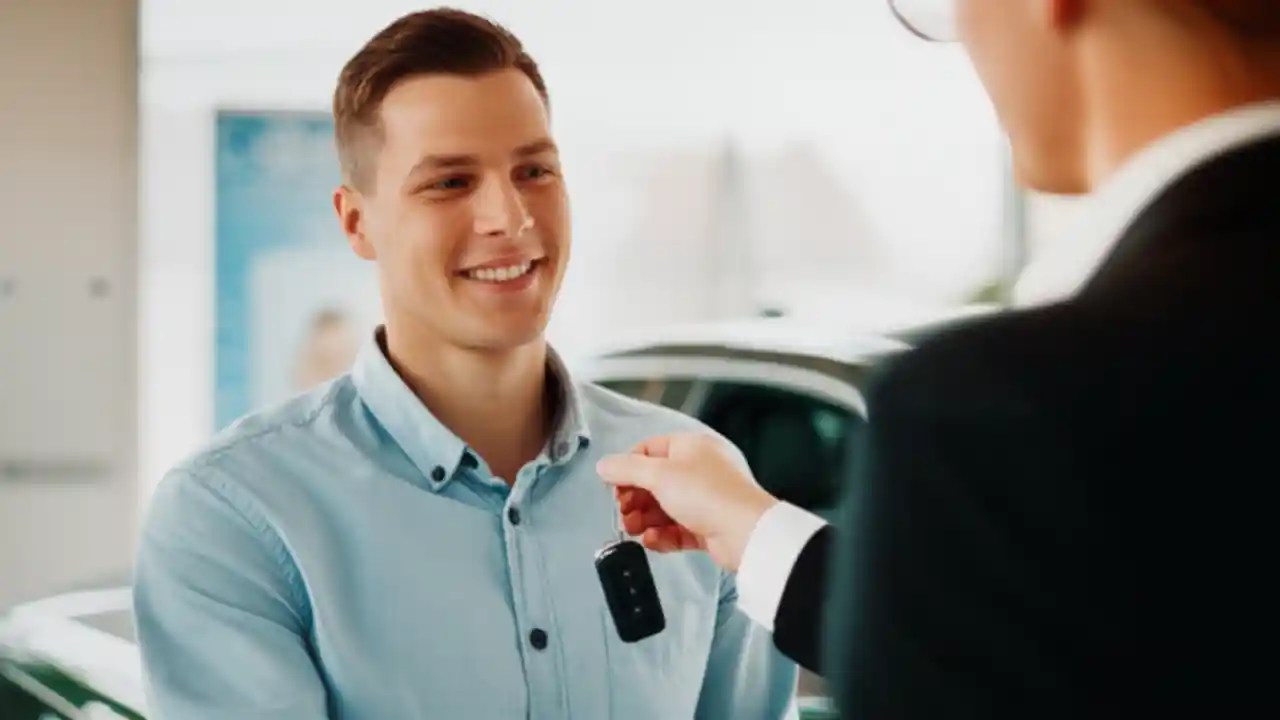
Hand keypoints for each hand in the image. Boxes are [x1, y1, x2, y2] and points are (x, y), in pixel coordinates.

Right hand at [596, 432, 778, 570]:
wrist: (745, 533)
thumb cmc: (710, 495)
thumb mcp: (660, 475)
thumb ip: (626, 469)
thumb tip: (604, 465)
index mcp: (691, 447)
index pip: (649, 450)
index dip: (628, 468)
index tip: (614, 485)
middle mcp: (698, 470)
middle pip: (654, 482)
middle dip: (634, 499)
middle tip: (623, 511)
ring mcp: (704, 499)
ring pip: (663, 508)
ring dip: (644, 519)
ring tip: (633, 529)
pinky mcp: (707, 526)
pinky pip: (676, 529)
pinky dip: (661, 535)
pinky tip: (652, 540)